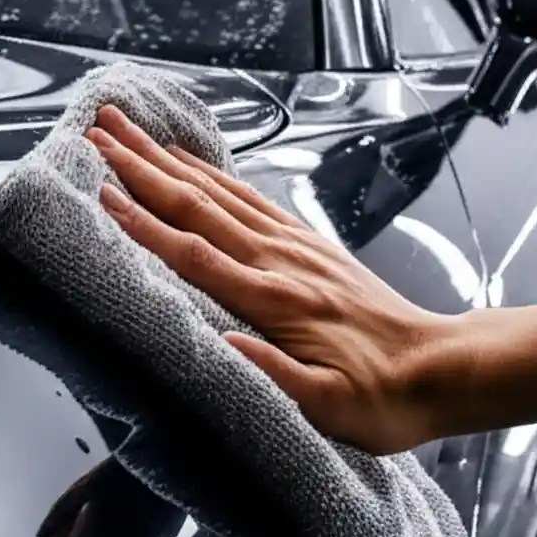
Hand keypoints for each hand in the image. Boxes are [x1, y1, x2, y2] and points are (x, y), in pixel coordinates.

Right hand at [87, 105, 467, 454]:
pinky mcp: (306, 243)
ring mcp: (294, 246)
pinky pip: (250, 197)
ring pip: (219, 191)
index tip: (102, 189)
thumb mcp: (329, 408)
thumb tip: (221, 342)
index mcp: (275, 301)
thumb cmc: (380, 399)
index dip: (145, 223)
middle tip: (99, 130)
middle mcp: (280, 261)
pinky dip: (213, 172)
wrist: (437, 368)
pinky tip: (189, 157)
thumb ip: (275, 374)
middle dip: (143, 166)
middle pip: (197, 205)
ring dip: (168, 159)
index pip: (196, 254)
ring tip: (129, 129)